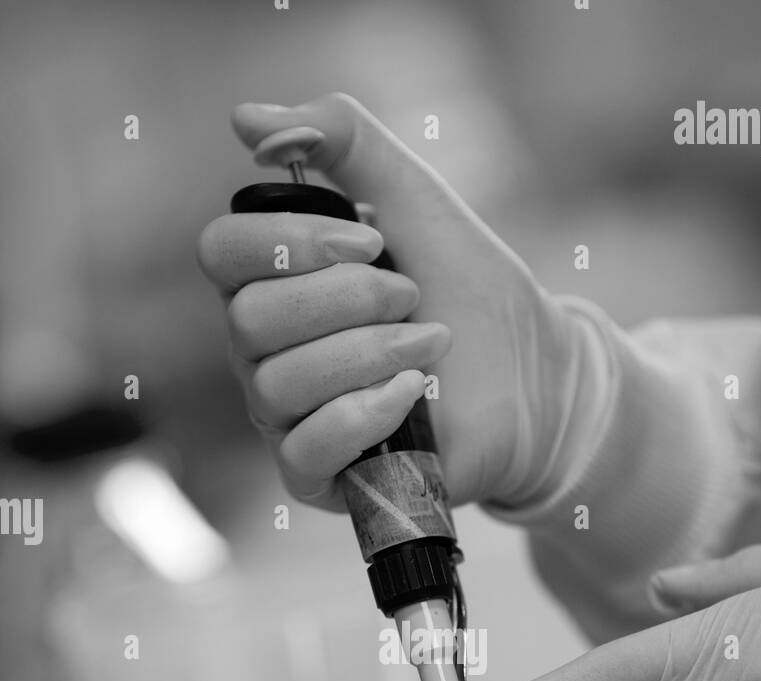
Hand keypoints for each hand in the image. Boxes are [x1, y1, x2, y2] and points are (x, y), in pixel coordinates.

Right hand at [197, 93, 596, 510]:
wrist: (534, 376)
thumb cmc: (469, 289)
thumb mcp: (412, 194)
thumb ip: (341, 142)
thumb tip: (245, 119)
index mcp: (272, 282)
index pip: (222, 252)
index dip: (292, 242)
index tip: (372, 241)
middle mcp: (263, 353)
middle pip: (250, 320)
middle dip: (347, 300)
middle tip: (411, 296)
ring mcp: (286, 419)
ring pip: (279, 384)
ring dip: (370, 354)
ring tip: (431, 347)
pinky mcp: (320, 476)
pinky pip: (305, 450)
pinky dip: (364, 415)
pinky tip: (412, 396)